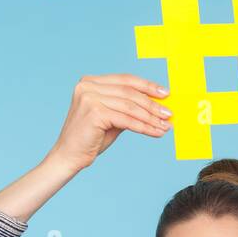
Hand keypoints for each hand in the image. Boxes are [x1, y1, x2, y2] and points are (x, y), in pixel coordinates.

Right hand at [46, 74, 172, 172]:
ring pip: (130, 106)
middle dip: (152, 103)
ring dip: (151, 117)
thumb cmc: (90, 139)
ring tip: (165, 125)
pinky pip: (126, 120)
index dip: (147, 85)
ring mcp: (89, 97)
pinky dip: (143, 127)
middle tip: (168, 113)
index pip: (125, 80)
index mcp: (90, 82)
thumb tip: (155, 106)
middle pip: (129, 92)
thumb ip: (127, 108)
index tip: (165, 93)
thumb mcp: (111, 118)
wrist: (69, 157)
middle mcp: (88, 85)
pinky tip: (155, 132)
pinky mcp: (94, 112)